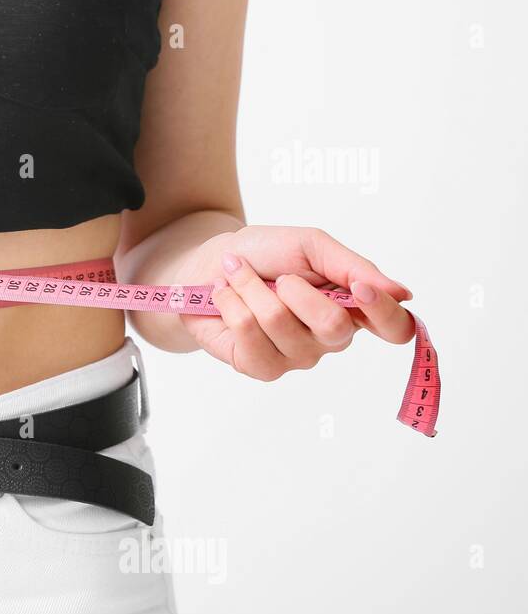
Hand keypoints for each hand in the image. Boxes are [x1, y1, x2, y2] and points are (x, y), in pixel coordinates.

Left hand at [174, 225, 414, 381]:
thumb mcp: (312, 246)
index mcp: (354, 308)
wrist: (211, 263)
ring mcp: (297, 356)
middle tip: (279, 277)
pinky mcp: (260, 366)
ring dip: (252, 288)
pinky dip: (231, 303)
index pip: (395, 328)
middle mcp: (331, 338)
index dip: (384, 313)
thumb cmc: (265, 254)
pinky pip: (248, 333)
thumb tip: (403, 294)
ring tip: (242, 278)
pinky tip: (227, 298)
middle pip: (334, 327)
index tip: (360, 289)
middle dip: (295, 290)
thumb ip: (354, 267)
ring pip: (280, 323)